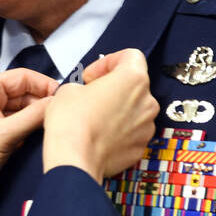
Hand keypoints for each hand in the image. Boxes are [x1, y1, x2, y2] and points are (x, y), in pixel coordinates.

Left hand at [0, 67, 59, 215]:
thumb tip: (58, 101)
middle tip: (62, 115)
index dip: (44, 84)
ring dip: (35, 116)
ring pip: (20, 108)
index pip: (21, 76)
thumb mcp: (6, 134)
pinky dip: (27, 126)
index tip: (64, 97)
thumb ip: (34, 115)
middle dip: (41, 102)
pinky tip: (38, 135)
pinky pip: (14, 121)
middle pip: (22, 91)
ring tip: (53, 126)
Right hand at [42, 49, 158, 182]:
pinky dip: (118, 131)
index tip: (93, 76)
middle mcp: (147, 101)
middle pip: (134, 85)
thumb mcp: (68, 89)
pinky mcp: (141, 147)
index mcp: (133, 79)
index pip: (131, 56)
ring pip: (134, 110)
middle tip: (91, 96)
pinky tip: (98, 136)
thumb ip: (86, 86)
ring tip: (94, 119)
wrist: (74, 160)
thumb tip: (88, 95)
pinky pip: (132, 132)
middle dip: (114, 88)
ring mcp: (147, 127)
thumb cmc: (71, 121)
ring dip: (117, 110)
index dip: (109, 62)